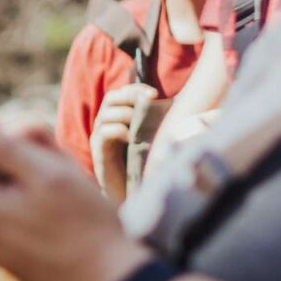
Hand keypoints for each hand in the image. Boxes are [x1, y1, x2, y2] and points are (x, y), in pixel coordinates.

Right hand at [90, 82, 161, 202]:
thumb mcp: (153, 136)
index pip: (122, 93)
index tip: (154, 94)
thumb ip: (160, 119)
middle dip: (130, 95)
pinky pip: (104, 133)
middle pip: (111, 98)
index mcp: (119, 117)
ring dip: (125, 113)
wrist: (133, 191)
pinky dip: (118, 130)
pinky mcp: (99, 152)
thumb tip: (181, 101)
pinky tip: (132, 138)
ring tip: (141, 120)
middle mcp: (106, 124)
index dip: (136, 89)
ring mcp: (100, 137)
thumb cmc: (145, 162)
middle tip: (150, 99)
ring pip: (106, 114)